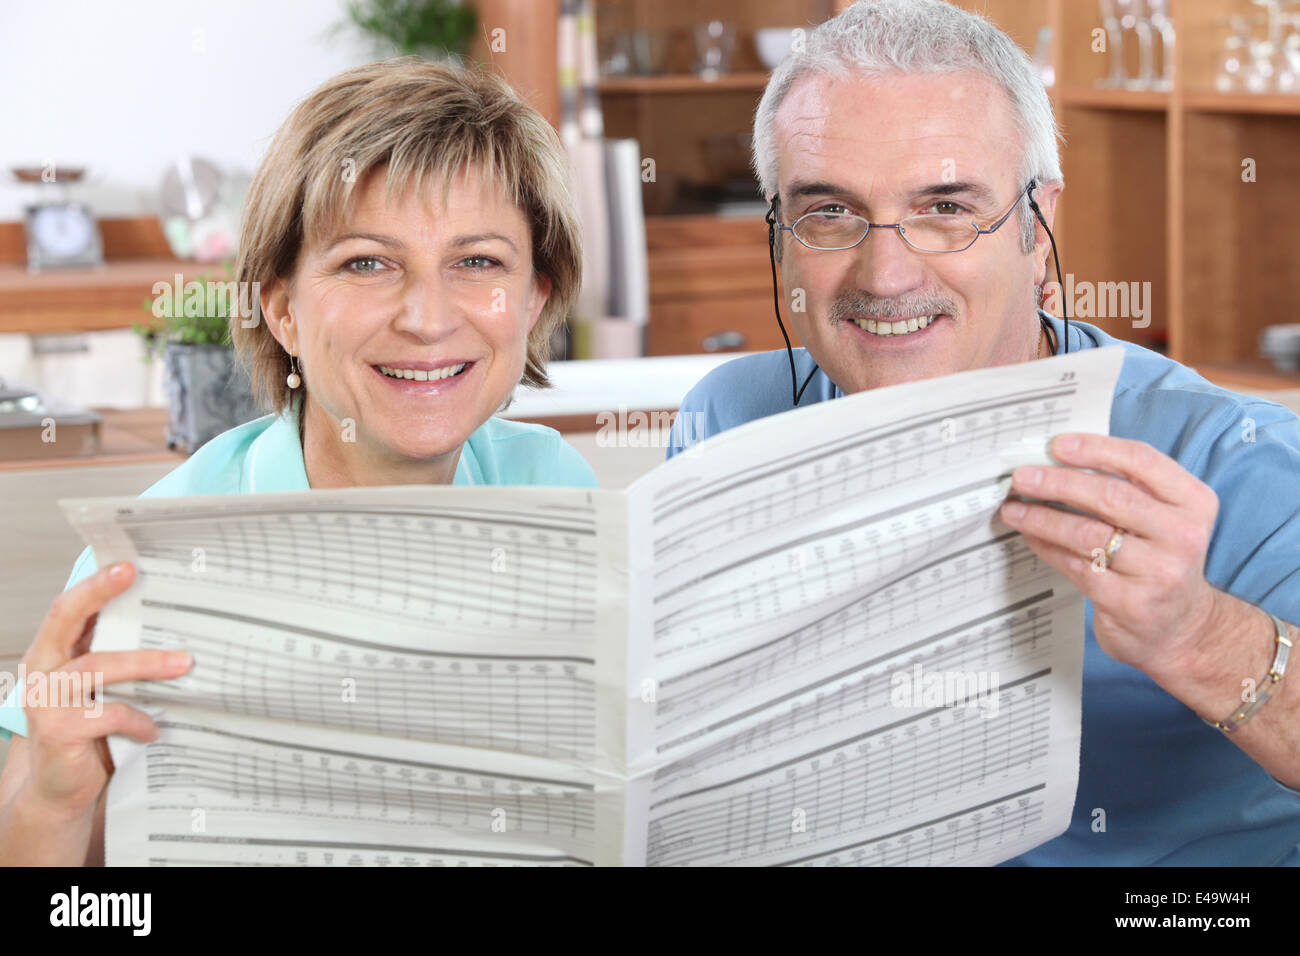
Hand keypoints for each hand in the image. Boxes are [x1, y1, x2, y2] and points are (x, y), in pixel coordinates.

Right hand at [11, 562, 191, 827]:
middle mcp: (42, 670)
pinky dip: (138, 719)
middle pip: (66, 619)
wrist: (61, 788)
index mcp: (52, 653)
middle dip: (99, 593)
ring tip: (183, 664)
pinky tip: (155, 730)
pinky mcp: (58, 730)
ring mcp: (45, 700)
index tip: (126, 563)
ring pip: (97, 666)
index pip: (68, 608)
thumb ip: (117, 656)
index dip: (93, 583)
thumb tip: (173, 621)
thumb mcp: (101, 688)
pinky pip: (108, 713)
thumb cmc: (89, 729)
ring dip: (145, 663)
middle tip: (136, 576)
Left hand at [997, 433, 1220, 677]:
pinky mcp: (1129, 602)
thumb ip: (1127, 488)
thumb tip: (1058, 461)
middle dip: (1057, 482)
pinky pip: (1076, 566)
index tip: (1056, 445)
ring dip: (1042, 518)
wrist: (1183, 628)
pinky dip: (1047, 547)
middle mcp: (1181, 535)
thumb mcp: (1163, 518)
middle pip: (1110, 496)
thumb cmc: (1161, 560)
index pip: (1141, 461)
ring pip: (1087, 534)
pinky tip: (1031, 536)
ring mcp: (1157, 571)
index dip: (1095, 449)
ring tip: (1014, 509)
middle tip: (1022, 477)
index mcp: (1192, 502)